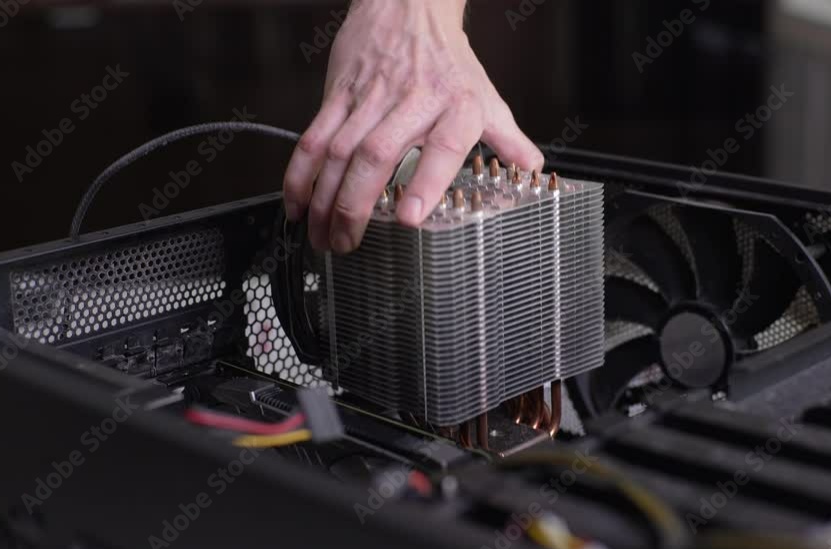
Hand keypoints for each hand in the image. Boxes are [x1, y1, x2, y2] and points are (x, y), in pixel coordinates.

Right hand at [283, 0, 543, 253]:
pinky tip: (298, 203)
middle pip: (376, 155)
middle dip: (355, 206)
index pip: (442, 146)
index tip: (409, 217)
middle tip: (347, 243)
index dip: (426, 183)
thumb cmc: (447, 58)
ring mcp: (369, 97)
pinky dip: (301, 173)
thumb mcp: (486, 97)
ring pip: (338, 152)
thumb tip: (532, 170)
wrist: (409, 4)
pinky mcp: (338, 93)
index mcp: (455, 107)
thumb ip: (508, 139)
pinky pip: (314, 138)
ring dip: (325, 199)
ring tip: (322, 235)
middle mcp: (411, 101)